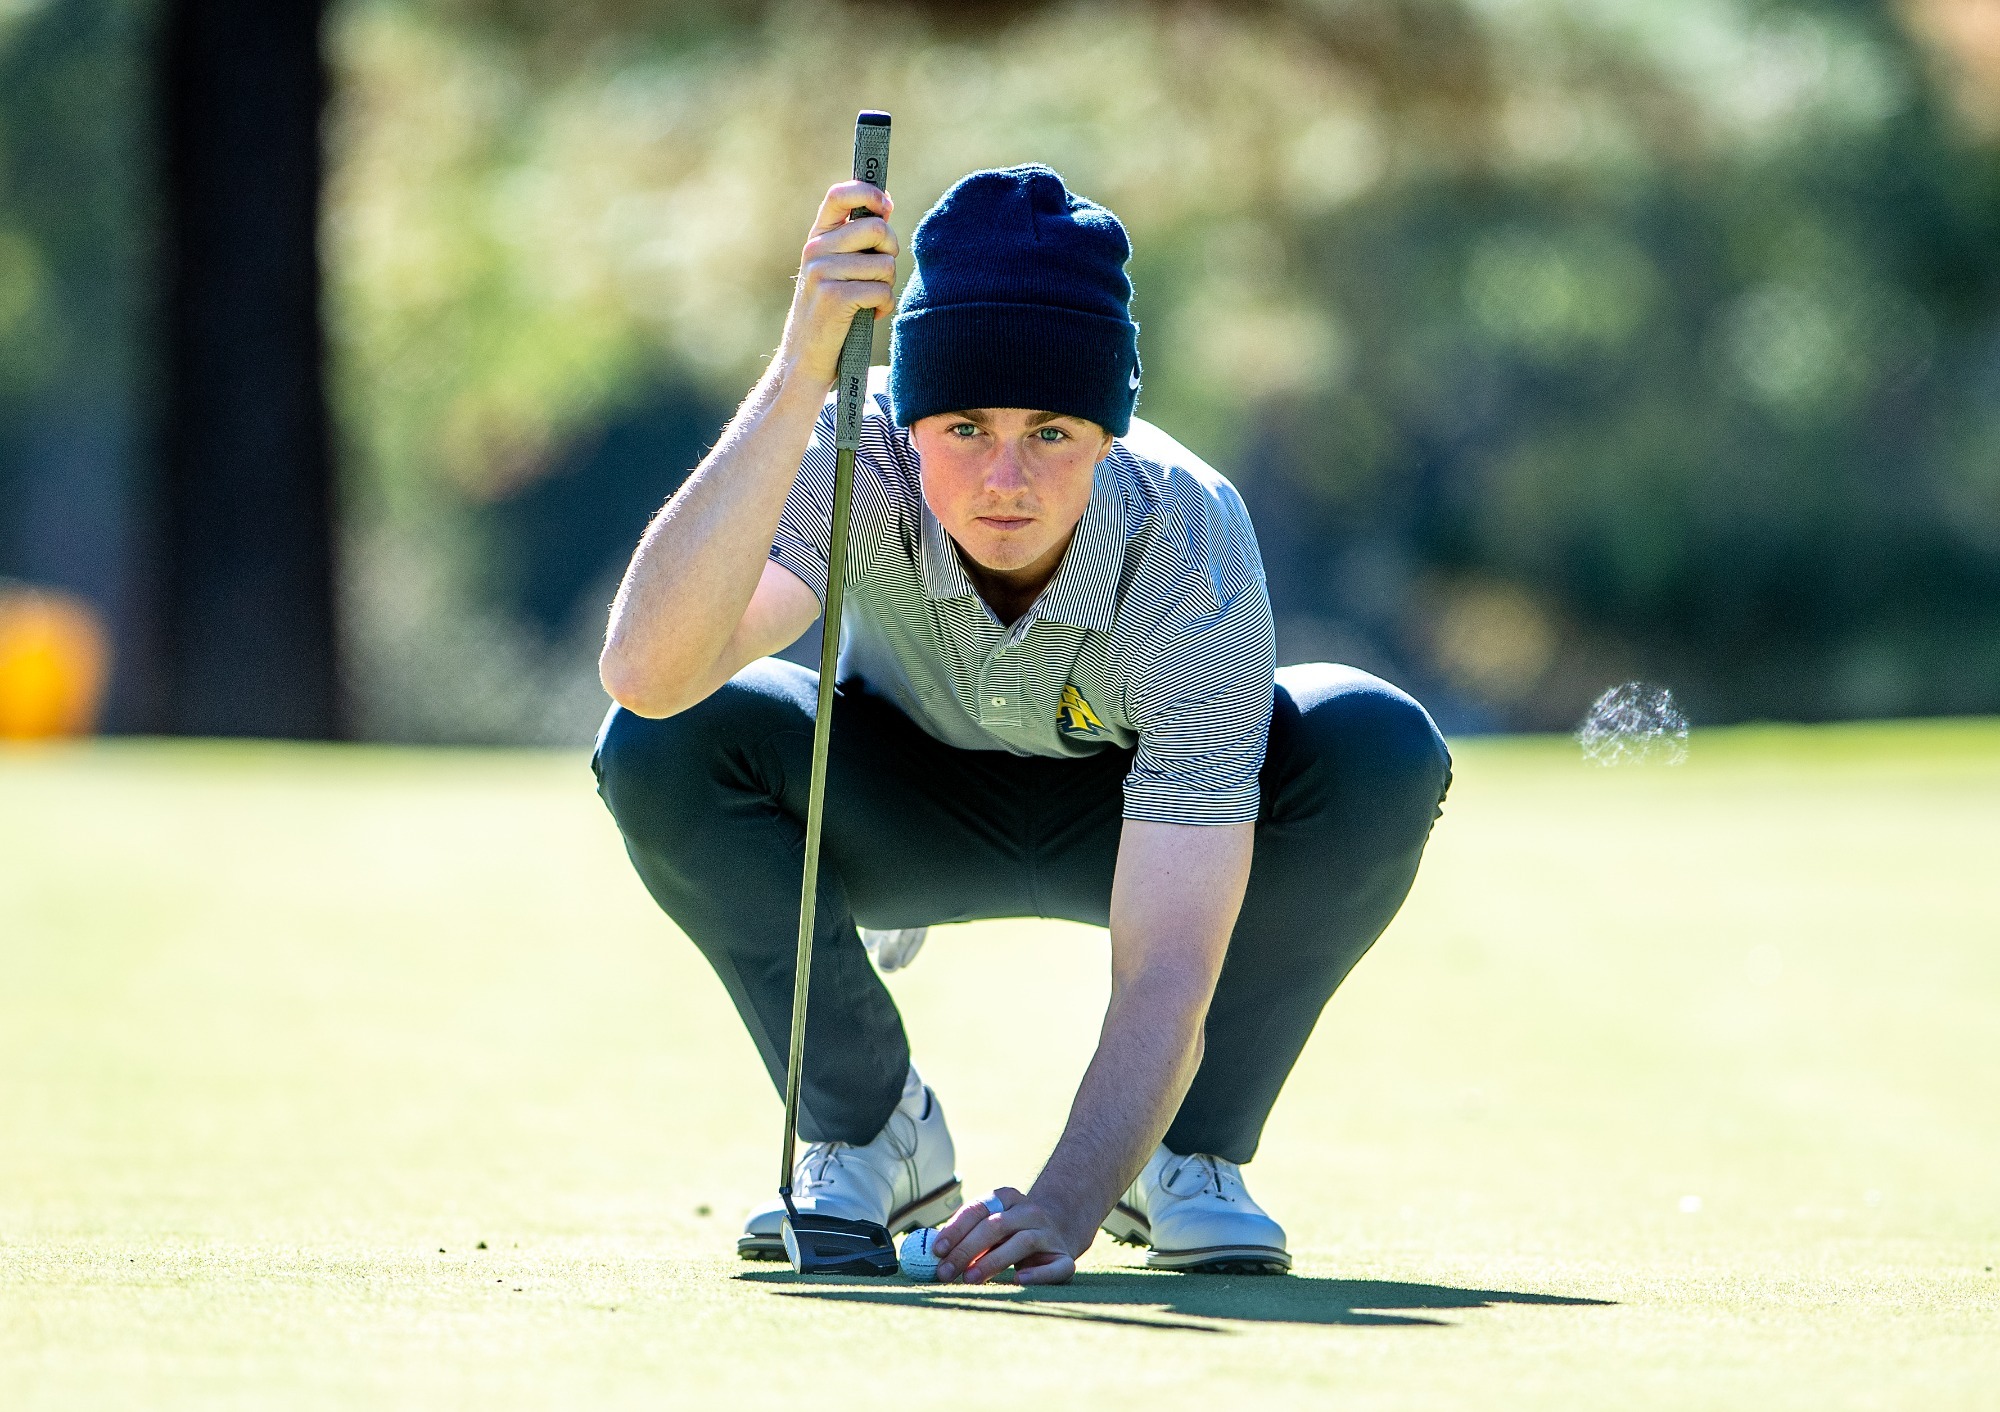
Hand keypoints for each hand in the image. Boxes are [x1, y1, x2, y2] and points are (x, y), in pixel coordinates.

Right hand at [774, 180, 897, 389]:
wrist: (806, 359)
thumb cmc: (830, 314)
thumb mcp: (837, 269)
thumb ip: (856, 239)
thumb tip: (886, 205)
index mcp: (817, 238)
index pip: (840, 194)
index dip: (869, 193)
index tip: (886, 207)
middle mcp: (815, 250)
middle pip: (877, 229)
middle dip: (890, 252)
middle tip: (880, 274)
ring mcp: (822, 273)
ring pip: (884, 264)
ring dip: (887, 287)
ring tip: (871, 301)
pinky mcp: (833, 297)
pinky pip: (881, 290)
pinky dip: (884, 306)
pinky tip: (870, 315)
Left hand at [930, 1187, 1079, 1285]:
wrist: (1057, 1234)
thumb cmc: (1010, 1235)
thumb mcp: (989, 1226)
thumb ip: (965, 1235)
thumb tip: (932, 1252)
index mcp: (1008, 1197)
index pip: (978, 1209)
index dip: (955, 1229)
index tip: (936, 1251)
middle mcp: (1030, 1211)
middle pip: (996, 1226)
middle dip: (967, 1250)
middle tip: (945, 1273)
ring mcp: (1049, 1233)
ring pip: (1022, 1242)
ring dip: (993, 1261)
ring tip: (970, 1279)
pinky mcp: (1065, 1258)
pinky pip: (1055, 1267)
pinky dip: (1037, 1274)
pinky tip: (1018, 1281)